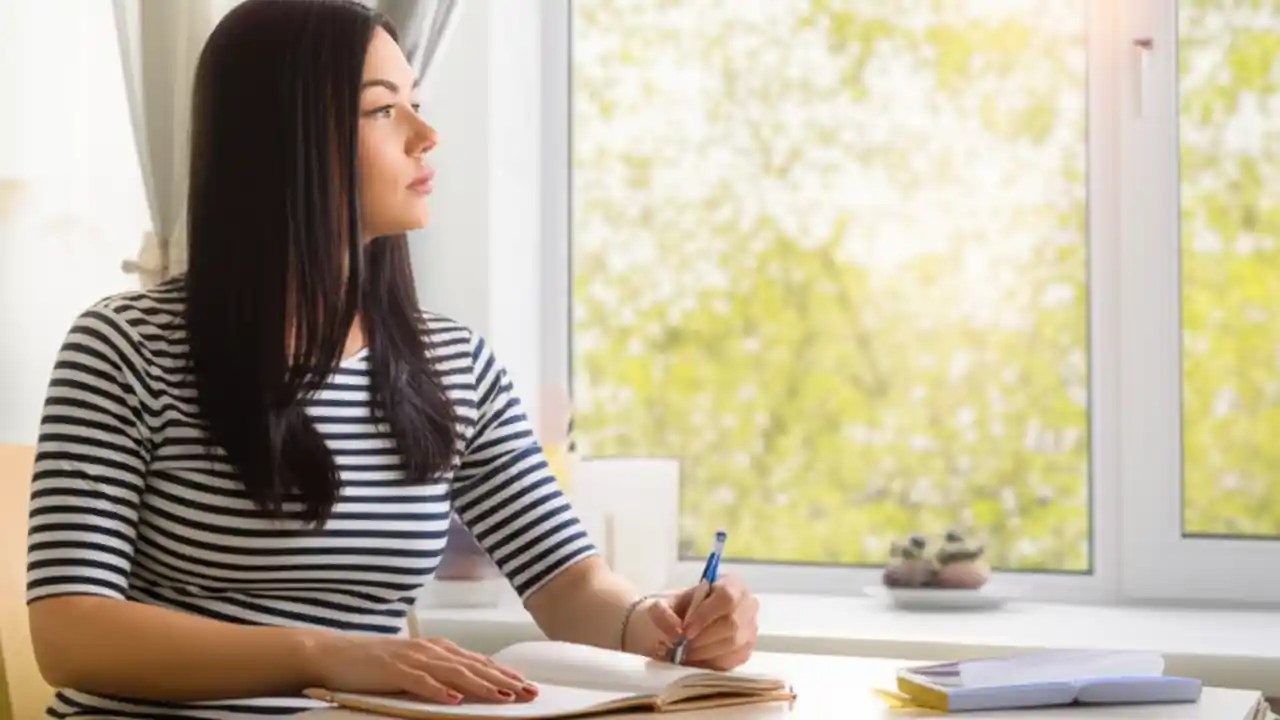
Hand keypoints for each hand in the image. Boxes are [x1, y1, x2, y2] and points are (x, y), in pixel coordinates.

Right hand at [305, 633, 537, 704]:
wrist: (333, 654)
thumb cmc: (375, 664)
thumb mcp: (414, 667)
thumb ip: (439, 673)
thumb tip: (466, 688)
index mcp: (438, 649)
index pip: (478, 661)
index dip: (504, 672)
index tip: (527, 684)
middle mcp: (430, 650)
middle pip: (474, 666)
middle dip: (504, 679)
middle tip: (529, 692)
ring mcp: (412, 658)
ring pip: (454, 672)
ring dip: (480, 685)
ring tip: (503, 697)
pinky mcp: (393, 670)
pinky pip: (420, 682)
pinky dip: (438, 690)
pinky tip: (455, 700)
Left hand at [635, 575, 758, 670]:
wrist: (680, 627)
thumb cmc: (677, 610)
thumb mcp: (662, 605)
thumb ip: (662, 612)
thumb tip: (676, 630)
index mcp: (732, 584)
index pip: (727, 596)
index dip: (706, 614)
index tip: (685, 629)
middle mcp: (748, 605)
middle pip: (732, 623)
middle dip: (703, 638)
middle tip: (681, 645)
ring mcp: (750, 629)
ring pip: (732, 644)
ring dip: (704, 651)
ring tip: (684, 652)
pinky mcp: (745, 651)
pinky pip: (731, 660)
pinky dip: (709, 662)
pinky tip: (694, 658)